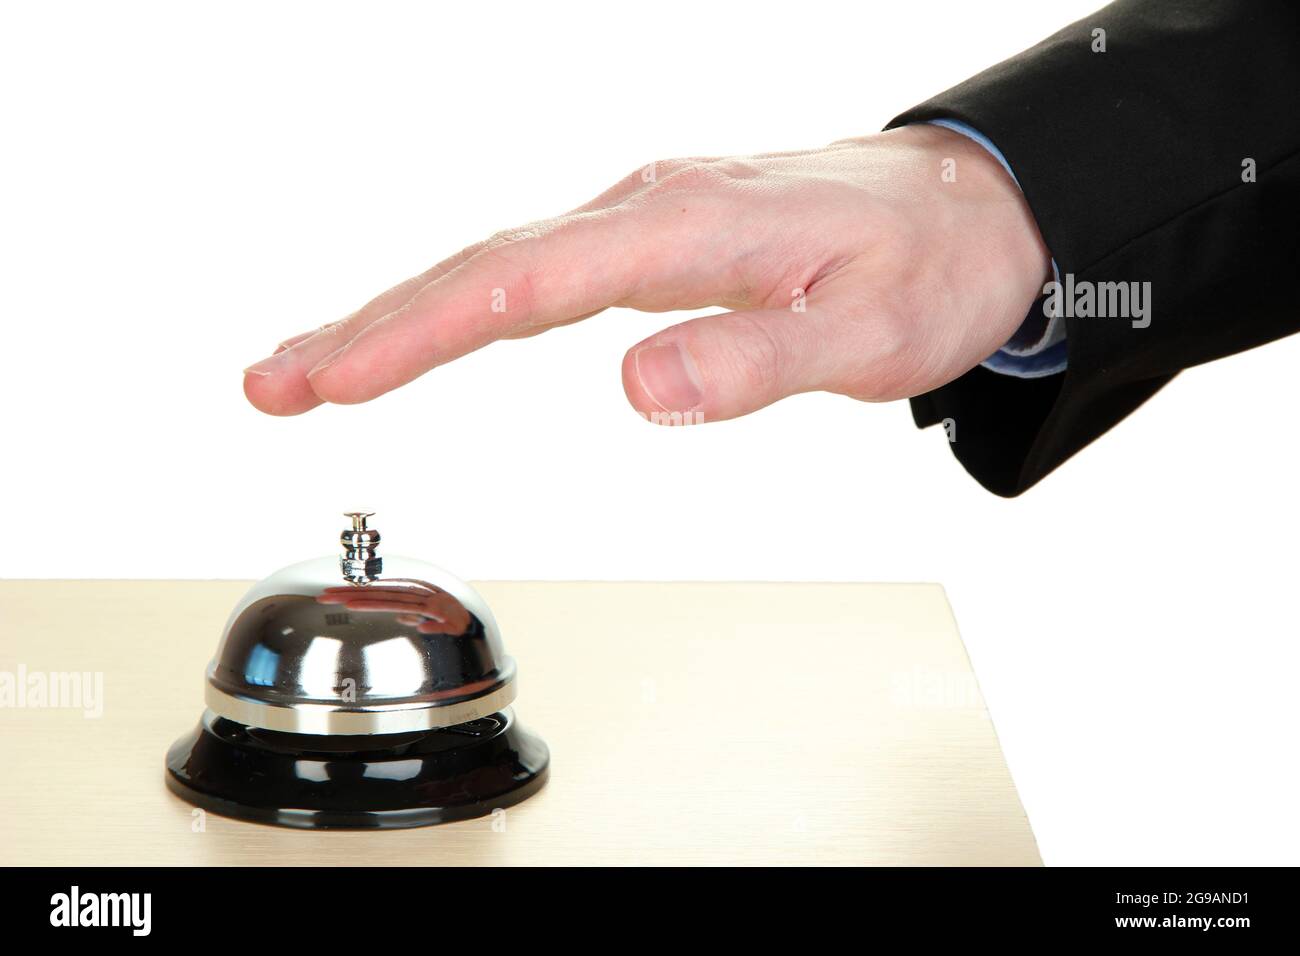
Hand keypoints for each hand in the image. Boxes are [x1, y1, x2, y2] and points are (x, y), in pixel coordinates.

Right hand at [243, 125, 1050, 422]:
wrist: (970, 210)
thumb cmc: (926, 269)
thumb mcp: (865, 332)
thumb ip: (752, 359)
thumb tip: (639, 389)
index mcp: (685, 226)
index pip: (520, 284)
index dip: (415, 332)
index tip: (331, 377)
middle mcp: (648, 208)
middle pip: (480, 266)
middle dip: (370, 326)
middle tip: (275, 380)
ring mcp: (646, 216)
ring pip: (497, 261)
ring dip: (400, 314)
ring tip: (317, 366)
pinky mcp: (654, 233)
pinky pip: (537, 264)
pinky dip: (465, 300)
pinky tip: (429, 327)